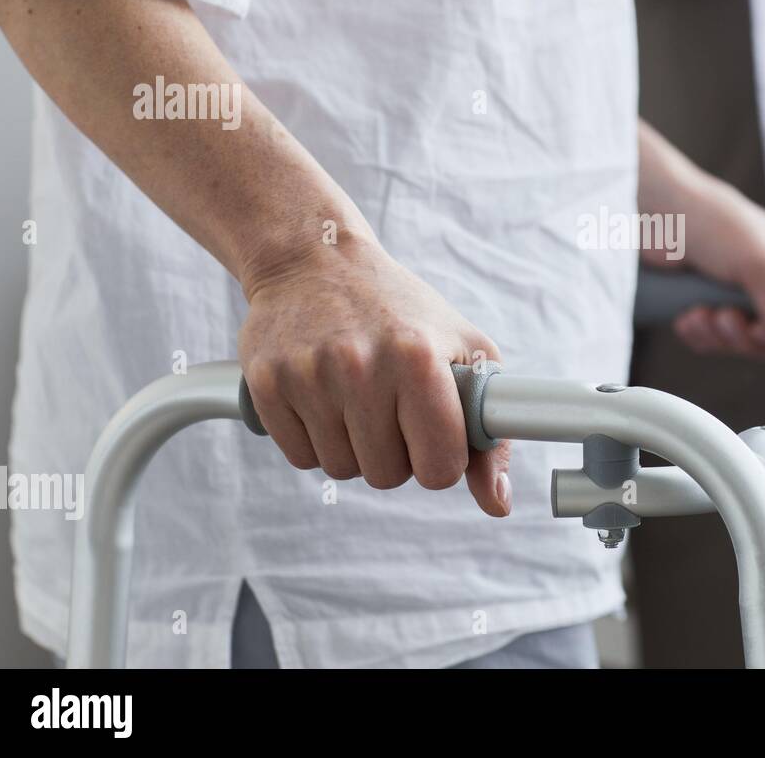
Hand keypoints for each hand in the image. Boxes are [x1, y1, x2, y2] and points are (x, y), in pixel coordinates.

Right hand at [238, 232, 510, 515]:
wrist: (316, 260)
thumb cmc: (403, 311)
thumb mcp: (465, 351)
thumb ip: (490, 431)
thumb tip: (498, 503)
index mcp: (417, 358)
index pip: (439, 467)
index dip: (441, 460)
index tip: (434, 436)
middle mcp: (361, 366)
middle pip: (387, 476)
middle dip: (396, 454)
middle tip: (393, 409)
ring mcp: (308, 375)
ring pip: (341, 470)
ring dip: (355, 447)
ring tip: (358, 397)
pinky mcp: (265, 383)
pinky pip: (300, 457)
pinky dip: (315, 440)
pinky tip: (324, 398)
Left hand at [644, 179, 764, 372]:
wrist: (655, 216)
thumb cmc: (712, 222)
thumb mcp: (760, 266)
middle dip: (747, 336)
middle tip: (728, 315)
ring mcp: (747, 300)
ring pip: (745, 349)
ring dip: (719, 333)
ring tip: (706, 308)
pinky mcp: (715, 309)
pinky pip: (715, 345)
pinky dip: (700, 333)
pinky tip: (691, 310)